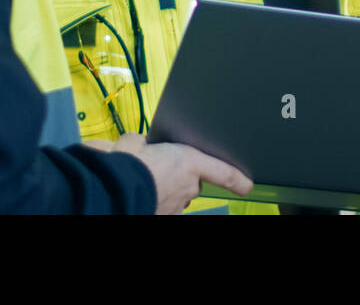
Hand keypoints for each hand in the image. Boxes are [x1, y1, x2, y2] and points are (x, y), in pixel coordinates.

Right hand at [90, 134, 253, 214]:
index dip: (237, 180)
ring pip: (178, 197)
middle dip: (180, 175)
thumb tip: (137, 144)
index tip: (248, 186)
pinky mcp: (163, 216)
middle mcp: (188, 186)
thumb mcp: (132, 142)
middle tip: (158, 165)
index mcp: (188, 162)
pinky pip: (164, 208)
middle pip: (192, 182)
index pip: (222, 173)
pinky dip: (155, 201)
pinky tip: (139, 194)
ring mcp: (175, 206)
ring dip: (166, 189)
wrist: (111, 188)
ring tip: (144, 180)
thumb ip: (141, 142)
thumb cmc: (125, 161)